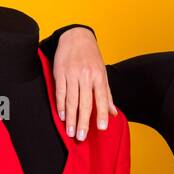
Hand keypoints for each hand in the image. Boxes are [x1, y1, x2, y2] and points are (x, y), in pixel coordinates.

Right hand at [54, 27, 115, 141]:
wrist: (76, 37)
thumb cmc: (91, 57)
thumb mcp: (103, 73)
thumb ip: (107, 95)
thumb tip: (113, 113)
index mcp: (99, 76)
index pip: (101, 98)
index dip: (101, 113)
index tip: (101, 128)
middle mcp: (86, 76)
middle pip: (84, 103)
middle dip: (83, 121)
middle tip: (81, 137)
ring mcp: (72, 74)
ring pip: (71, 100)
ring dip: (70, 118)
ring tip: (70, 132)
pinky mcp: (60, 73)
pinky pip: (60, 93)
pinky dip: (61, 106)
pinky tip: (62, 117)